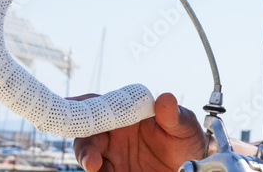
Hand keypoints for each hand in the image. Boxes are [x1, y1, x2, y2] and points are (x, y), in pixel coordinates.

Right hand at [72, 92, 206, 171]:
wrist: (191, 166)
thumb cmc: (186, 140)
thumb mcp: (184, 125)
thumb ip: (173, 115)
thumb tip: (166, 98)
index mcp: (127, 115)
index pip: (100, 105)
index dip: (82, 104)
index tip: (71, 104)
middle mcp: (115, 134)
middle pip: (88, 134)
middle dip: (85, 144)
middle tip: (91, 157)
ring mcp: (113, 155)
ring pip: (89, 156)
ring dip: (88, 160)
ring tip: (94, 167)